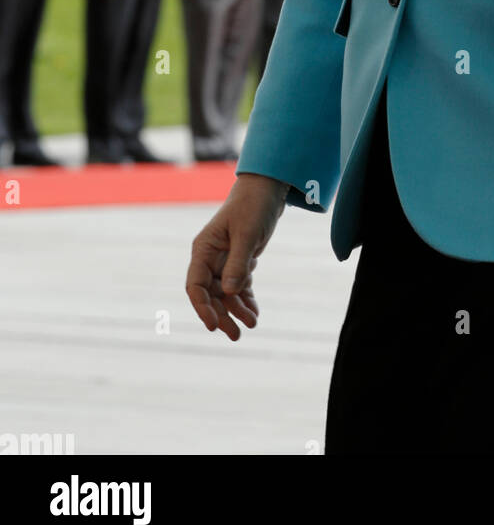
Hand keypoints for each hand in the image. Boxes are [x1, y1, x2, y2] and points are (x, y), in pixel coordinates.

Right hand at [186, 173, 289, 340]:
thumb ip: (237, 263)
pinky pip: (238, 286)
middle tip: (236, 336)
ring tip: (252, 324)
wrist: (267, 189)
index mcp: (204, 248)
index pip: (195, 285)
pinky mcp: (238, 261)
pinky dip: (246, 299)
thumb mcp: (247, 234)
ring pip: (225, 293)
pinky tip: (255, 312)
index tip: (213, 325)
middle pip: (210, 294)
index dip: (202, 307)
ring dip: (236, 309)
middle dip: (221, 315)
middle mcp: (210, 257)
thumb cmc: (253, 206)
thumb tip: (228, 293)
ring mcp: (223, 260)